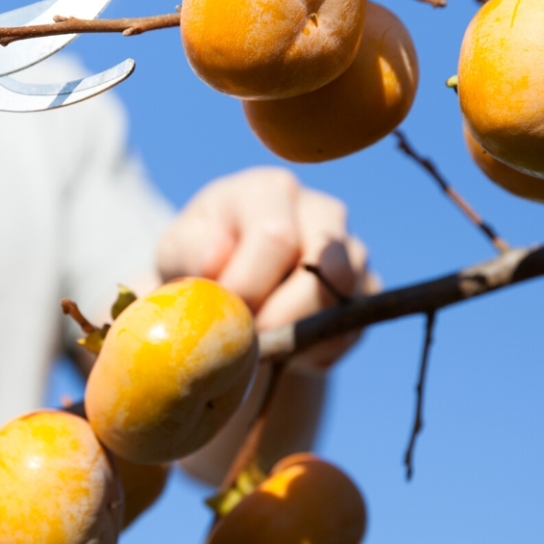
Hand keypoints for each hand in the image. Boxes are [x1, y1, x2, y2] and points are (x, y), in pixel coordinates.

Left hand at [156, 167, 376, 370]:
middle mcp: (321, 212)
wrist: (226, 295)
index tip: (222, 309)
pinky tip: (284, 346)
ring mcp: (351, 251)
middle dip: (279, 316)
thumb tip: (217, 258)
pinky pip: (349, 330)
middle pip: (325, 268)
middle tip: (245, 335)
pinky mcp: (366, 292)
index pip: (275, 235)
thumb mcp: (177, 253)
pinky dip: (314, 352)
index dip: (247, 285)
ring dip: (296, 335)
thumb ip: (189, 252)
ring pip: (342, 302)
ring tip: (260, 339)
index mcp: (269, 190)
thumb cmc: (199, 264)